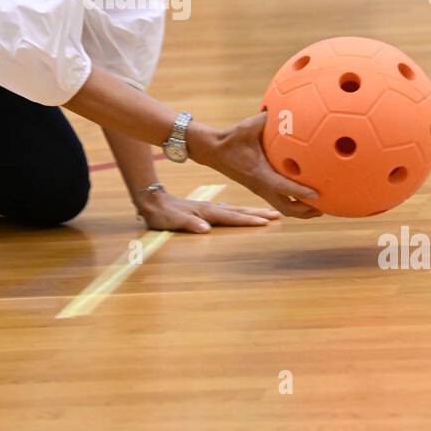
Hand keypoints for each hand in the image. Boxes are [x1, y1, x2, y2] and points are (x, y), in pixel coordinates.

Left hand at [135, 186, 279, 232]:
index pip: (231, 217)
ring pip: (236, 210)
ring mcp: (210, 208)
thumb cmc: (161, 215)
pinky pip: (229, 211)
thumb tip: (205, 229)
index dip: (248, 220)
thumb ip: (188, 224)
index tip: (265, 221)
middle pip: (239, 211)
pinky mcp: (207, 210)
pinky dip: (241, 212)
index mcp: (206, 212)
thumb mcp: (172, 221)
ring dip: (253, 212)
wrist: (152, 201)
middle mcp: (211, 209)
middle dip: (259, 213)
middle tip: (278, 215)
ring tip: (269, 213)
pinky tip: (246, 213)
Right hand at [191, 112, 322, 218]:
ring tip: (319, 207)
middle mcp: (260, 186)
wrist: (212, 151)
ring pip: (283, 209)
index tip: (318, 195)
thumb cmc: (230, 138)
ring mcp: (259, 190)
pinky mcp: (258, 188)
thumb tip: (283, 108)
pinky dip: (293, 202)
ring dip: (301, 211)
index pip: (283, 187)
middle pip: (286, 208)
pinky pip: (279, 201)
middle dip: (306, 211)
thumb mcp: (246, 126)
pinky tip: (304, 196)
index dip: (301, 192)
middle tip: (325, 206)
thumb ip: (265, 119)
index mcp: (259, 174)